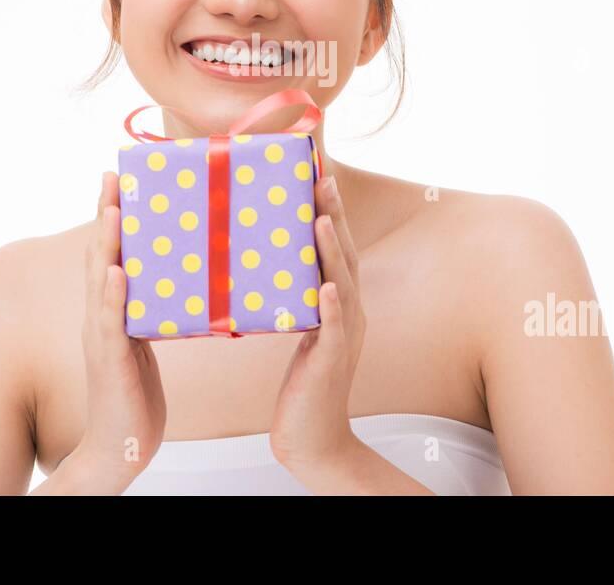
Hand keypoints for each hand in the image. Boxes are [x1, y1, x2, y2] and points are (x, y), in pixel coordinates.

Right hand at [73, 171, 167, 487]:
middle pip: (100, 256)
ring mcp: (101, 338)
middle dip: (105, 214)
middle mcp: (99, 317)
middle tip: (112, 175)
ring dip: (106, 244)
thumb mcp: (145, 344)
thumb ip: (150, 313)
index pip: (110, 255)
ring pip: (100, 281)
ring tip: (113, 208)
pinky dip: (112, 296)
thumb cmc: (135, 396)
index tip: (119, 180)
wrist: (120, 446)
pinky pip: (110, 324)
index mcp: (110, 311)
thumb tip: (175, 282)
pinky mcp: (111, 361)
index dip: (112, 218)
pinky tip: (117, 273)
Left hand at [268, 174, 366, 471]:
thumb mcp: (298, 330)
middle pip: (344, 255)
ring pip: (342, 282)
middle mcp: (350, 312)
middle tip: (322, 178)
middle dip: (333, 215)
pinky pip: (336, 327)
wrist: (314, 436)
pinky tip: (326, 287)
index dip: (329, 213)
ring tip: (320, 217)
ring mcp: (345, 335)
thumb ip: (293, 299)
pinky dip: (332, 304)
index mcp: (341, 303)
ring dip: (332, 249)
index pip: (337, 249)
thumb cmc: (303, 383)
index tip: (317, 177)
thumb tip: (264, 262)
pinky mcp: (333, 360)